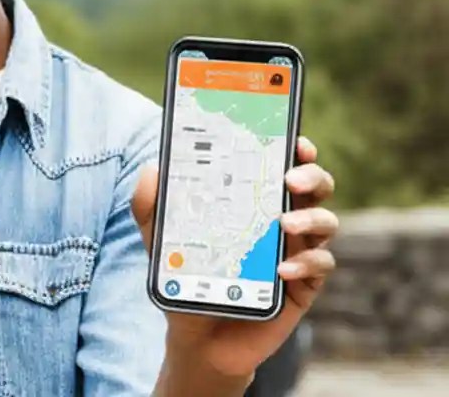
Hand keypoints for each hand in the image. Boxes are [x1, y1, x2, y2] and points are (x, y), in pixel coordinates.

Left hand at [132, 136, 337, 380]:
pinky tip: (282, 269)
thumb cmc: (186, 277)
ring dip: (311, 218)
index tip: (293, 140)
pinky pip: (321, 267)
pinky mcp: (303, 285)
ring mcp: (297, 251)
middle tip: (290, 179)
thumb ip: (150, 206)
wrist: (197, 336)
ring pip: (327, 222)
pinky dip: (307, 264)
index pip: (283, 164)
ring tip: (284, 225)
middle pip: (316, 186)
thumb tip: (151, 169)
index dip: (295, 149)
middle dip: (312, 175)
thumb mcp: (159, 240)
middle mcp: (283, 220)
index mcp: (255, 200)